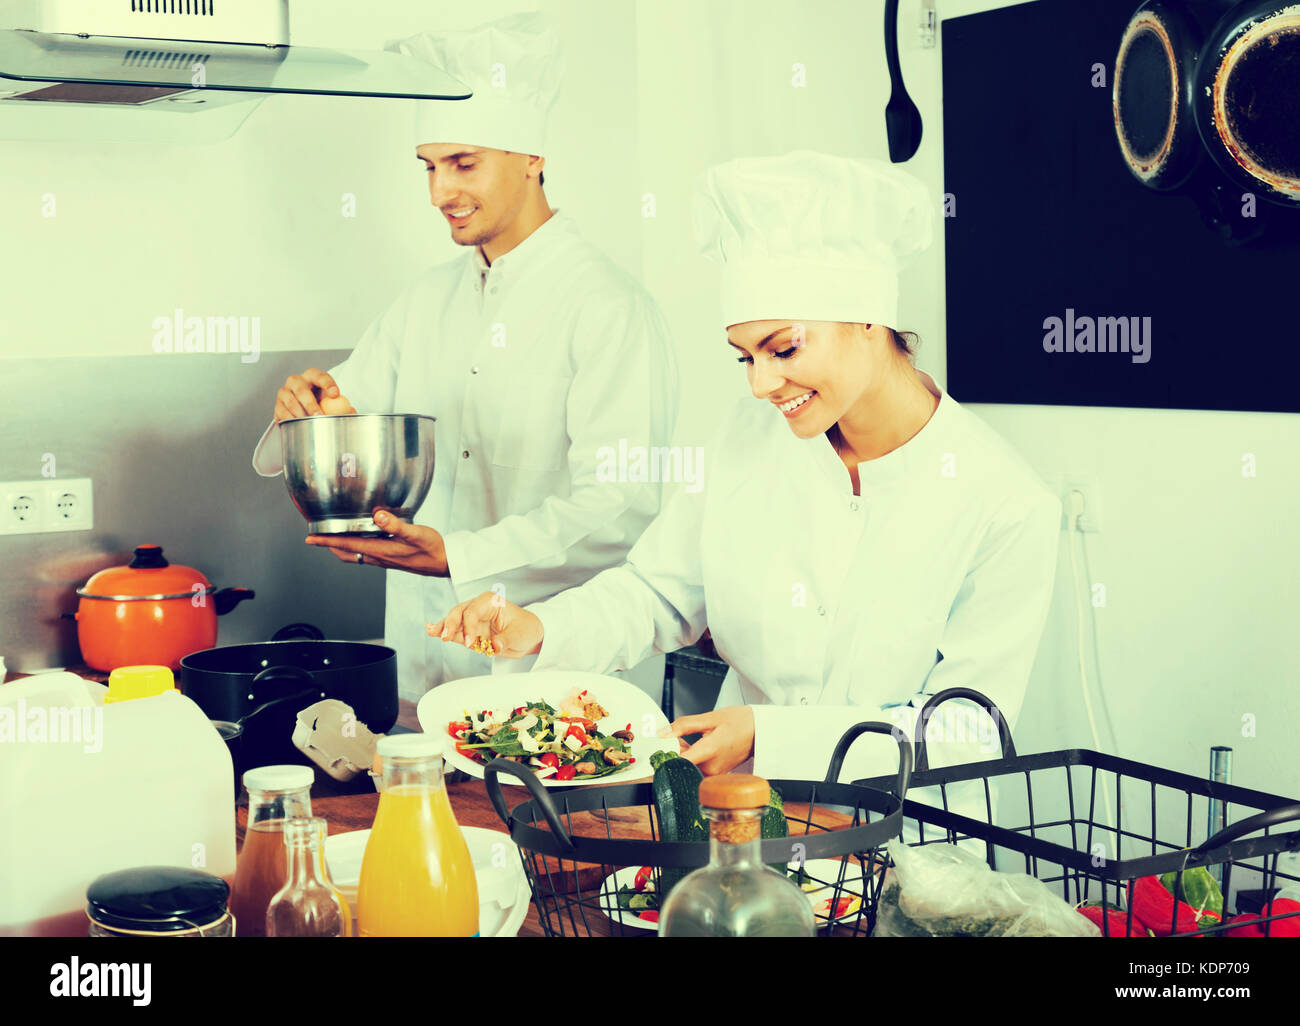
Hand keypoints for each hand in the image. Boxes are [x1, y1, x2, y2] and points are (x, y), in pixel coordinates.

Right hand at [274, 367, 354, 421]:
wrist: (302, 406)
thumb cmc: (319, 400)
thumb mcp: (330, 399)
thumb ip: (340, 404)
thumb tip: (351, 411)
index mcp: (312, 376)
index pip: (320, 376)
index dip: (328, 384)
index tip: (336, 395)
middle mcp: (296, 381)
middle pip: (302, 390)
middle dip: (311, 404)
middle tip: (319, 415)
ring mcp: (285, 392)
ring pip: (291, 402)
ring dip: (301, 414)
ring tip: (310, 423)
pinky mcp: (278, 404)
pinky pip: (283, 413)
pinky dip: (291, 420)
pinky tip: (299, 424)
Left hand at [306, 510, 448, 575]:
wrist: (445, 562)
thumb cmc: (433, 549)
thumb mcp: (416, 534)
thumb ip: (396, 525)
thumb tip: (378, 515)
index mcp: (382, 551)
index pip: (347, 546)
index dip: (326, 542)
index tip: (310, 539)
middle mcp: (379, 557)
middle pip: (346, 554)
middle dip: (329, 546)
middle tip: (316, 537)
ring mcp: (385, 559)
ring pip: (355, 554)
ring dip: (342, 547)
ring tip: (332, 537)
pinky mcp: (391, 557)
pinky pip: (366, 553)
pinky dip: (356, 546)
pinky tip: (361, 537)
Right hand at [427, 592, 543, 658]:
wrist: (528, 636)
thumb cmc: (525, 629)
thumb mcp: (519, 635)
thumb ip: (504, 640)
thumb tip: (494, 646)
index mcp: (491, 602)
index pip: (473, 611)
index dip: (469, 627)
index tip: (470, 642)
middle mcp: (479, 607)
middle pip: (459, 612)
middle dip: (451, 623)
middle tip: (446, 637)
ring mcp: (472, 619)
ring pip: (454, 619)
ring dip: (443, 626)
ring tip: (431, 631)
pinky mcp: (469, 631)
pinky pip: (455, 630)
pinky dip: (444, 631)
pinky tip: (432, 631)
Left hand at [670, 705, 754, 775]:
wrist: (760, 731)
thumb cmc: (740, 722)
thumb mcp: (710, 718)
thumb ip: (683, 726)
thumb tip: (662, 733)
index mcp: (709, 751)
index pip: (677, 761)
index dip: (663, 755)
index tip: (656, 746)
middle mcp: (711, 768)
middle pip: (679, 765)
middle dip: (671, 751)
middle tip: (673, 735)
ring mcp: (713, 774)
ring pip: (686, 767)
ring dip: (680, 754)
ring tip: (686, 739)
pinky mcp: (715, 775)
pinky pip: (694, 768)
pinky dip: (689, 758)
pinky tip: (693, 745)